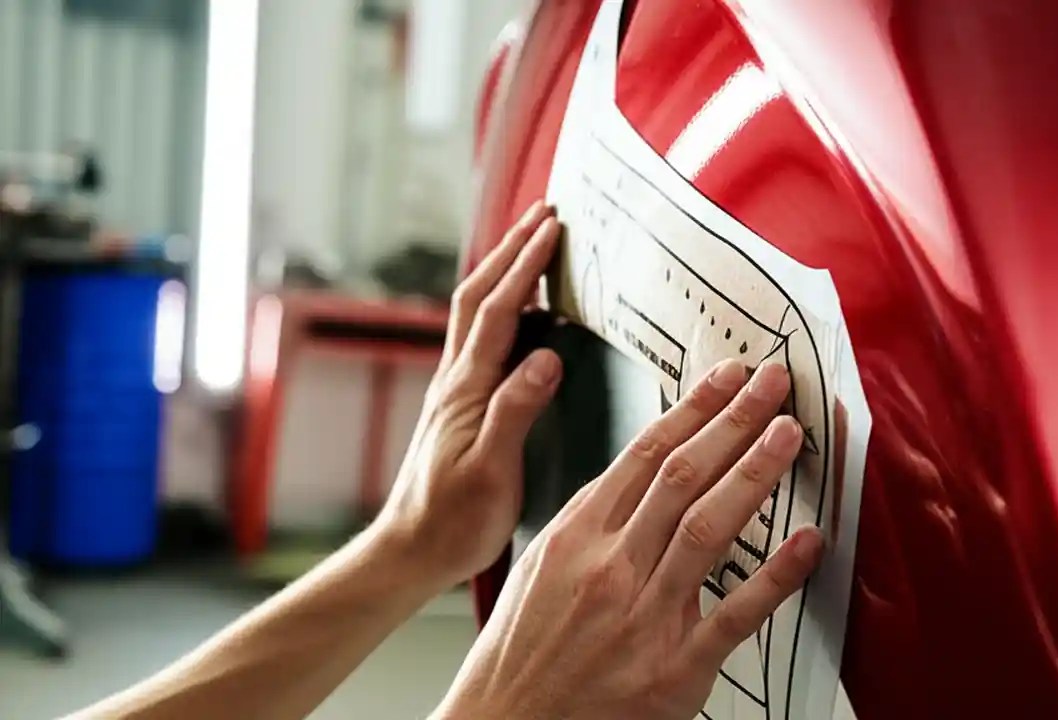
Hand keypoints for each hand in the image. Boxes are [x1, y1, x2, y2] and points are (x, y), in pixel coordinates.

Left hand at [374, 200, 562, 589]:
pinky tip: (522, 316)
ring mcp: (455, 392)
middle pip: (481, 297)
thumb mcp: (492, 471)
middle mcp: (456, 380)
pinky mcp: (460, 407)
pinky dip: (503, 310)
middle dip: (512, 250)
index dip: (525, 265)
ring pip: (477, 314)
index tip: (552, 227)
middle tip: (545, 215)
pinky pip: (482, 341)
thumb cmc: (453, 521)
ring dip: (504, 273)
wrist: (409, 551)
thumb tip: (548, 356)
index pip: (499, 311)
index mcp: (468, 390)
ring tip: (535, 246)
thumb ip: (517, 410)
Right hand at [436, 362, 824, 719]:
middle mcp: (610, 566)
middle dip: (733, 420)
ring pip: (708, 527)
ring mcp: (643, 617)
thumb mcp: (544, 566)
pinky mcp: (674, 670)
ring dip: (754, 473)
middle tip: (773, 382)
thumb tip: (642, 476)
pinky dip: (776, 576)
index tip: (729, 377)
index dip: (694, 409)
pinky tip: (808, 541)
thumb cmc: (523, 651)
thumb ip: (595, 521)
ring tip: (789, 434)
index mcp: (577, 535)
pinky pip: (735, 615)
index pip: (645, 454)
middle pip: (682, 475)